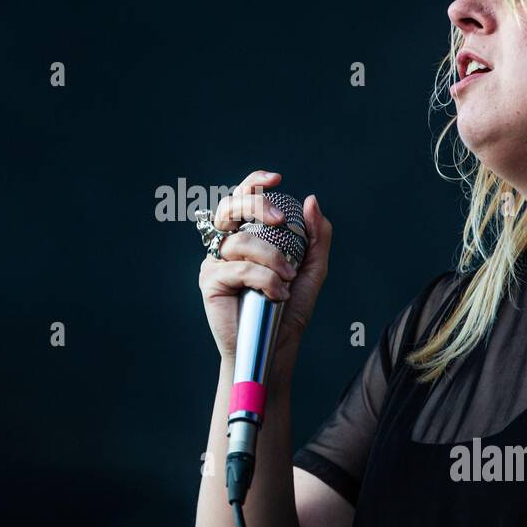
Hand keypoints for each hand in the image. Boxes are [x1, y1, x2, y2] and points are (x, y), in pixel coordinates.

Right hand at [197, 170, 332, 363]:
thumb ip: (316, 235)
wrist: (275, 347)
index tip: (277, 179)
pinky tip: (276, 294)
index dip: (255, 183)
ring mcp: (215, 262)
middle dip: (256, 205)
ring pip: (239, 240)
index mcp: (247, 236)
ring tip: (287, 278)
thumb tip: (311, 200)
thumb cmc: (288, 310)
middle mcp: (227, 245)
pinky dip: (263, 279)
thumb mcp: (312, 269)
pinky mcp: (210, 282)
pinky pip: (237, 268)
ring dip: (271, 257)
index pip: (243, 199)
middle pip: (229, 207)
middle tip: (280, 220)